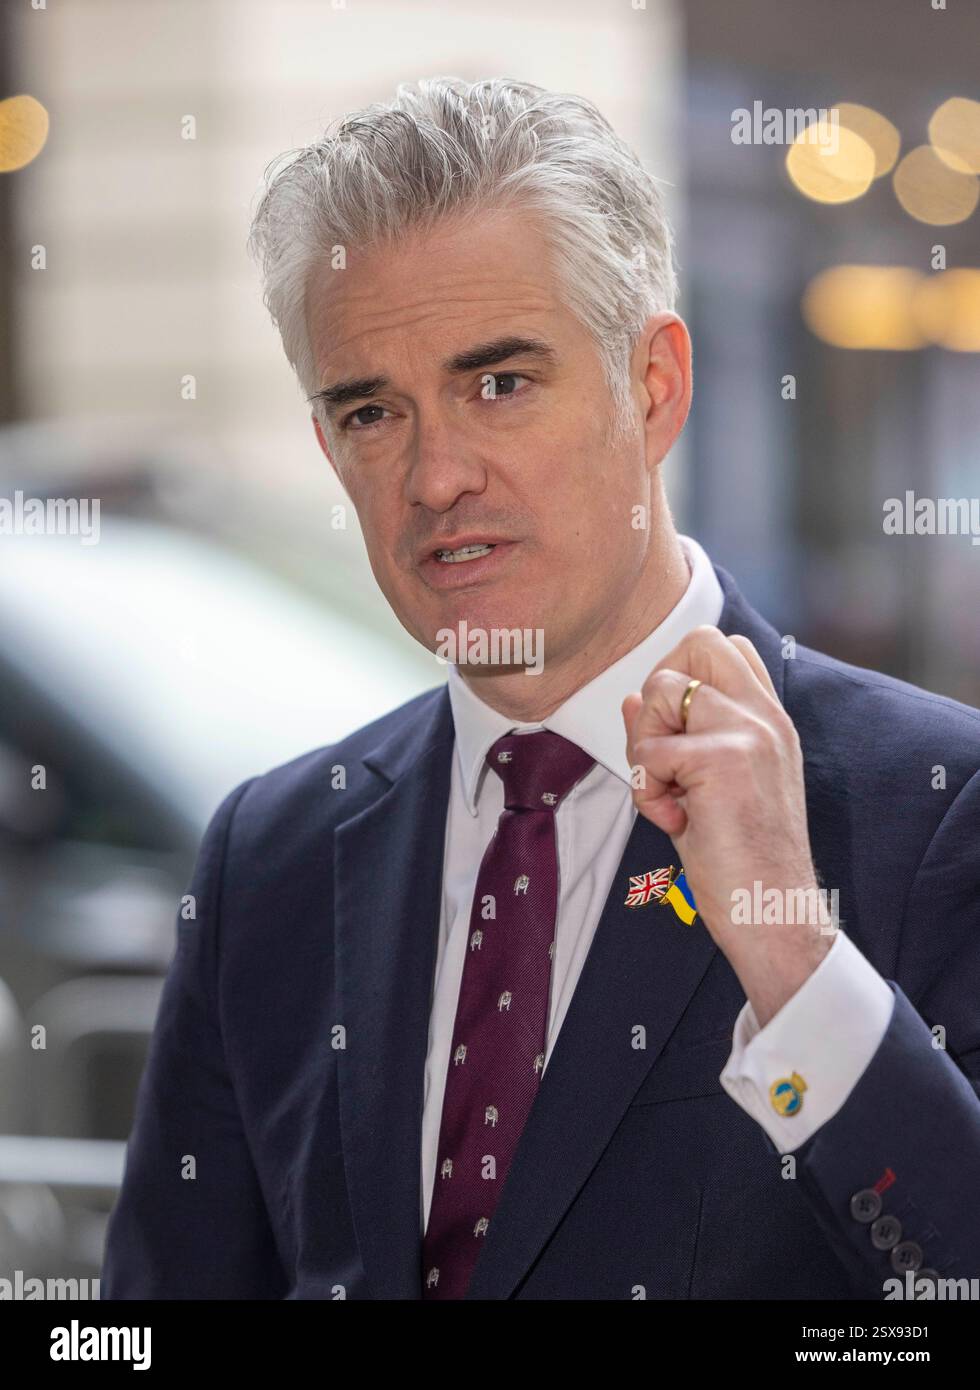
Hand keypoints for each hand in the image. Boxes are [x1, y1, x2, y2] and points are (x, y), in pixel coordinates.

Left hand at [622, 625, 832, 1026]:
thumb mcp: (708, 788)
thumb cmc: (742, 862)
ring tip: (670, 795)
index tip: (676, 736)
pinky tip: (675, 821)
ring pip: (661, 688)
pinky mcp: (723, 760)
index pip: (725, 647)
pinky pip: (648, 751)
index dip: (683, 677)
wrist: (774, 916)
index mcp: (770, 720)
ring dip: (646, 744)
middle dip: (659, 691)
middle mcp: (765, 716)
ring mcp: (748, 732)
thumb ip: (679, 738)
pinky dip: (646, 790)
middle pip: (696, 642)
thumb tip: (630, 701)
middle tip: (664, 752)